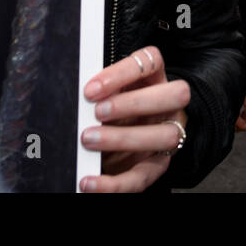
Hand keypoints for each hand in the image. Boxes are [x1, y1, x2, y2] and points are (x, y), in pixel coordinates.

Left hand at [80, 46, 189, 191]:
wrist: (118, 143)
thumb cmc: (110, 108)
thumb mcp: (106, 94)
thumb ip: (97, 90)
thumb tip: (70, 90)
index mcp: (154, 78)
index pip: (151, 61)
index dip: (122, 73)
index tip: (90, 89)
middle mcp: (168, 105)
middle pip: (174, 94)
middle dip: (133, 103)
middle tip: (97, 112)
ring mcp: (167, 135)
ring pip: (164, 135)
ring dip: (124, 137)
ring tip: (88, 139)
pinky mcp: (156, 167)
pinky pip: (142, 177)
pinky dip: (114, 184)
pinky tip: (89, 181)